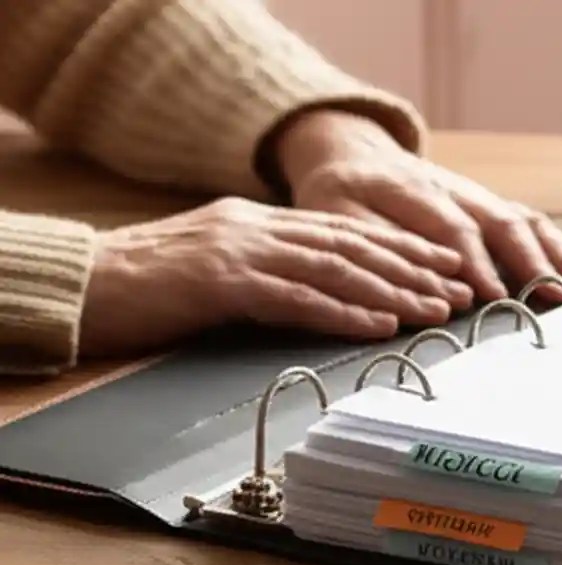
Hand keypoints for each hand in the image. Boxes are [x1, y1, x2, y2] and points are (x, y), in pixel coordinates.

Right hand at [80, 198, 472, 357]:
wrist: (80, 284)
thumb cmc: (146, 288)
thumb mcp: (216, 269)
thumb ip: (267, 272)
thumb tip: (323, 296)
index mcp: (258, 222)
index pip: (346, 231)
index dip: (401, 248)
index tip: (445, 266)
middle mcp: (256, 228)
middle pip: (353, 245)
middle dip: (413, 268)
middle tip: (460, 289)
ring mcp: (238, 252)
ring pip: (334, 268)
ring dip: (391, 291)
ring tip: (435, 310)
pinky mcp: (219, 283)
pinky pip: (294, 297)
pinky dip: (343, 312)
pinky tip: (378, 325)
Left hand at [273, 109, 561, 303]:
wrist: (355, 155)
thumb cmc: (342, 194)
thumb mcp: (336, 214)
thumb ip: (377, 248)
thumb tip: (425, 289)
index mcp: (414, 191)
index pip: (453, 228)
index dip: (476, 263)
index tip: (494, 296)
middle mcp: (458, 192)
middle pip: (504, 223)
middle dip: (534, 262)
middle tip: (557, 297)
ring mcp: (482, 199)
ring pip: (528, 223)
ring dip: (560, 256)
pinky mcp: (495, 210)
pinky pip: (537, 226)